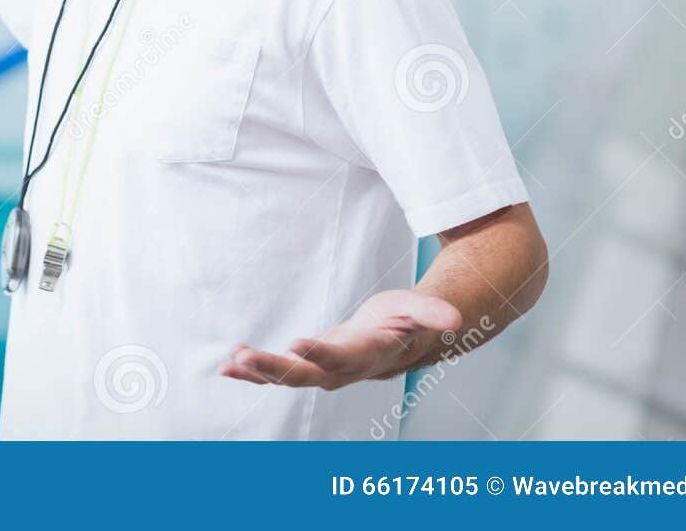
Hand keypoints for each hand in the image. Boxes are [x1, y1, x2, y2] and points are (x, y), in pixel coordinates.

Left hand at [218, 290, 462, 389]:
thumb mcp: (421, 308)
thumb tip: (455, 319)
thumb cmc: (409, 320)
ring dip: (259, 371)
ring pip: (290, 377)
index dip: (321, 352)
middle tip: (245, 357)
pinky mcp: (311, 366)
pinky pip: (281, 372)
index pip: (344, 357)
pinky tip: (230, 364)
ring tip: (231, 362)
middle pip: (308, 374)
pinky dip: (255, 370)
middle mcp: (345, 370)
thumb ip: (433, 312)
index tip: (296, 343)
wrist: (402, 342)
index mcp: (369, 355)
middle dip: (276, 368)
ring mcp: (326, 372)